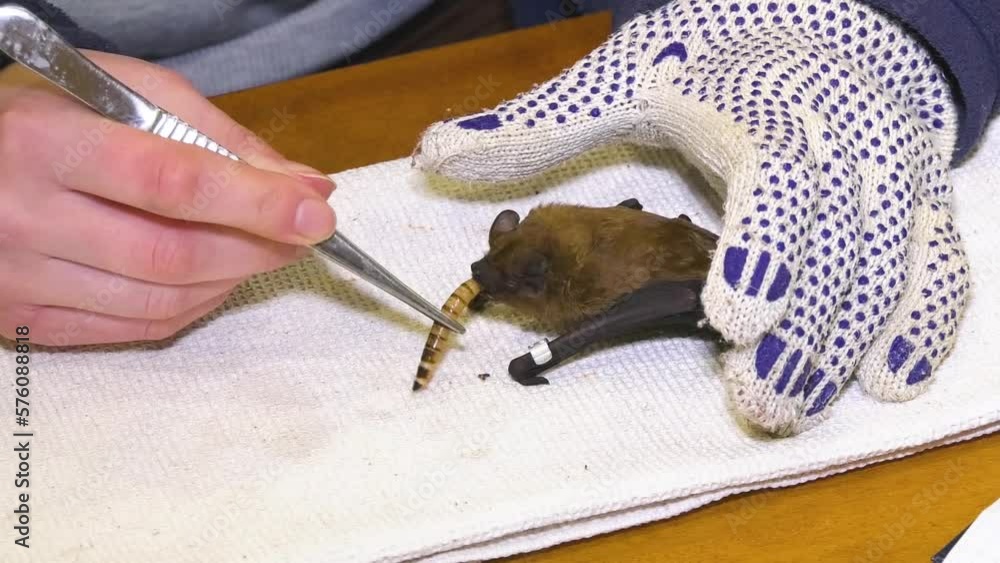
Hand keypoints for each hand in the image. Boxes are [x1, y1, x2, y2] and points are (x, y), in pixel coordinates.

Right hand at [0, 51, 335, 345]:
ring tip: (263, 250)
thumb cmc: (47, 119)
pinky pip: (136, 329)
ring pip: (161, 300)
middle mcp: (24, 218)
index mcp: (46, 143)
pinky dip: (195, 306)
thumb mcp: (124, 94)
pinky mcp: (25, 321)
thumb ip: (215, 135)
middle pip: (173, 255)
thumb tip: (302, 184)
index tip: (315, 212)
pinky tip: (217, 278)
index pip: (172, 183)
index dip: (254, 203)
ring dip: (233, 279)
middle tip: (301, 233)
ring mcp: (21, 279)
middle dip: (257, 247)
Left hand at [411, 0, 970, 434]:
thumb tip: (437, 153)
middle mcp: (839, 144)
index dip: (762, 248)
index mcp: (763, 111)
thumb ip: (539, 124)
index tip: (731, 313)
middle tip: (763, 396)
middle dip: (802, 327)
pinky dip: (925, 322)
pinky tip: (893, 375)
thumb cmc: (723, 57)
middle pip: (837, 244)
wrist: (825, 24)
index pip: (776, 181)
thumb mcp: (627, 76)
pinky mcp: (917, 202)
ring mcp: (888, 176)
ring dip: (852, 341)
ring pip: (889, 265)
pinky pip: (937, 264)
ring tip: (802, 403)